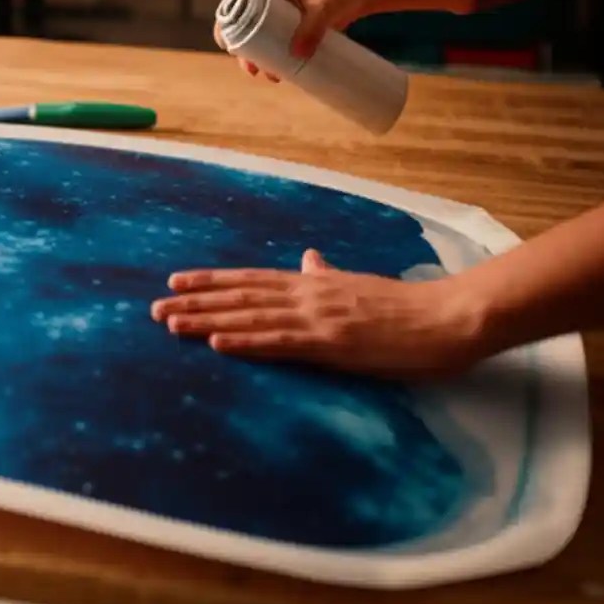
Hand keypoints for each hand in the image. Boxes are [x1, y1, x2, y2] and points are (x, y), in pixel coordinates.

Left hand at [150, 250, 491, 378]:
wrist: (449, 316)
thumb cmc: (409, 306)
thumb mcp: (360, 284)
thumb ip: (329, 275)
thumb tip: (309, 259)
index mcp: (314, 282)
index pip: (251, 278)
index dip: (212, 281)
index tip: (176, 282)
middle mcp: (308, 293)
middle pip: (240, 296)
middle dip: (196, 303)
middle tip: (153, 308)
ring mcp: (318, 317)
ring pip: (251, 317)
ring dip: (208, 321)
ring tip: (171, 324)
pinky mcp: (332, 343)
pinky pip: (279, 342)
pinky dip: (245, 342)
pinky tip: (216, 343)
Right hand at [229, 0, 375, 82]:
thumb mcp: (324, 7)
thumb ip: (312, 28)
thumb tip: (298, 55)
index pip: (235, 8)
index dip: (227, 29)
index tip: (232, 50)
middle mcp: (267, 1)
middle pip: (244, 30)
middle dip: (245, 53)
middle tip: (255, 71)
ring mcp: (278, 15)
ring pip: (260, 41)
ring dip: (261, 60)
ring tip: (274, 77)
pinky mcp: (291, 28)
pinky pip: (276, 45)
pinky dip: (275, 59)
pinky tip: (281, 74)